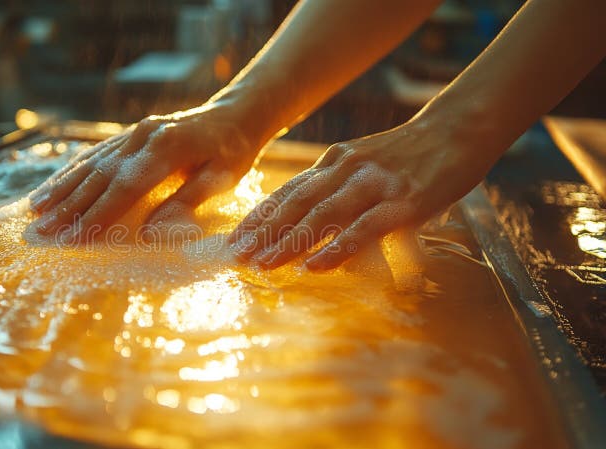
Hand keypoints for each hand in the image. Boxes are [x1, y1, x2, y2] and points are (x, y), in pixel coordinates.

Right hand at [28, 104, 262, 239]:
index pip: (123, 189)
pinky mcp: (129, 134)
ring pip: (89, 164)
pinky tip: (53, 187)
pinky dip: (70, 172)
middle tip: (40, 233)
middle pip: (98, 177)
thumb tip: (148, 232)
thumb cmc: (233, 151)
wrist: (235, 114)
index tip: (73, 240)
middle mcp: (142, 137)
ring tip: (35, 212)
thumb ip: (185, 201)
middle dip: (68, 208)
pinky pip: (94, 155)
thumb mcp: (221, 178)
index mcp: (165, 149)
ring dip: (61, 189)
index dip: (97, 216)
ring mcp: (133, 133)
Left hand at [228, 118, 499, 270]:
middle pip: (295, 204)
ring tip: (263, 265)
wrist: (458, 129)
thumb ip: (339, 190)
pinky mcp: (403, 201)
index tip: (233, 239)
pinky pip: (364, 227)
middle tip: (236, 257)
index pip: (287, 192)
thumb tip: (312, 226)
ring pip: (322, 215)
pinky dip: (336, 247)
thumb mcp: (364, 165)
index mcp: (333, 162)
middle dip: (263, 232)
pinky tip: (315, 266)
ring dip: (289, 242)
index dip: (259, 217)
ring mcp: (374, 184)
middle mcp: (346, 169)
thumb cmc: (409, 155)